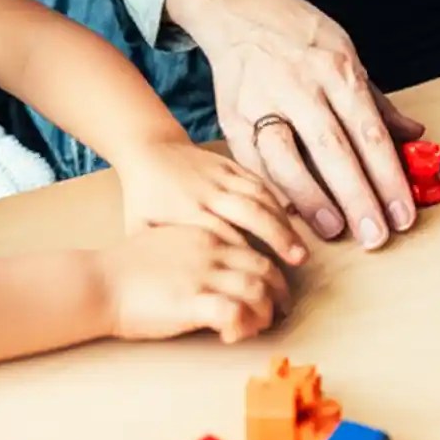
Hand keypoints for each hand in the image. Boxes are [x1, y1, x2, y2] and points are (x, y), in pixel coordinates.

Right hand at [97, 225, 290, 342]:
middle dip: (278, 295)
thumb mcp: (168, 244)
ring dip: (263, 314)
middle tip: (277, 314)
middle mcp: (211, 252)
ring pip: (257, 291)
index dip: (271, 276)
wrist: (98, 281)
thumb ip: (196, 252)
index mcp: (207, 236)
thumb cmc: (125, 268)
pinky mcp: (192, 302)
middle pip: (265, 270)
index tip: (272, 293)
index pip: (255, 252)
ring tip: (254, 329)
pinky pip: (234, 313)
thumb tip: (218, 272)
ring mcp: (203, 276)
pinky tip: (231, 336)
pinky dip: (242, 326)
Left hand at [115, 139, 307, 265]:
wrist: (148, 150)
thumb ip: (161, 256)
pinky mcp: (231, 165)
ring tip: (300, 248)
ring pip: (260, 197)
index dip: (245, 256)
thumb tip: (180, 289)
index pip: (222, 234)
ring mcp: (221, 176)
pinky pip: (260, 184)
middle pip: (249, 212)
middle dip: (277, 236)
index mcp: (184, 210)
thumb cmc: (144, 200)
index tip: (263, 280)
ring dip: (284, 222)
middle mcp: (207, 192)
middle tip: (298, 260)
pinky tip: (290, 225)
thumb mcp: (139, 229)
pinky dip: (278, 204)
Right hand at [166, 0, 424, 249]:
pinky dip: (273, 190)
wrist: (238, 11)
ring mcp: (262, 102)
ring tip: (334, 230)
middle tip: (376, 238)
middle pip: (333, 151)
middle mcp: (300, 86)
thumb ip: (378, 102)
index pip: (370, 133)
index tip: (403, 215)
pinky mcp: (232, 118)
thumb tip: (416, 137)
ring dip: (312, 199)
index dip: (389, 178)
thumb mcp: (346, 54)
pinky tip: (291, 214)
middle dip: (358, 199)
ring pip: (287, 159)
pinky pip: (254, 162)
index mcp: (337, 70)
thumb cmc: (299, 37)